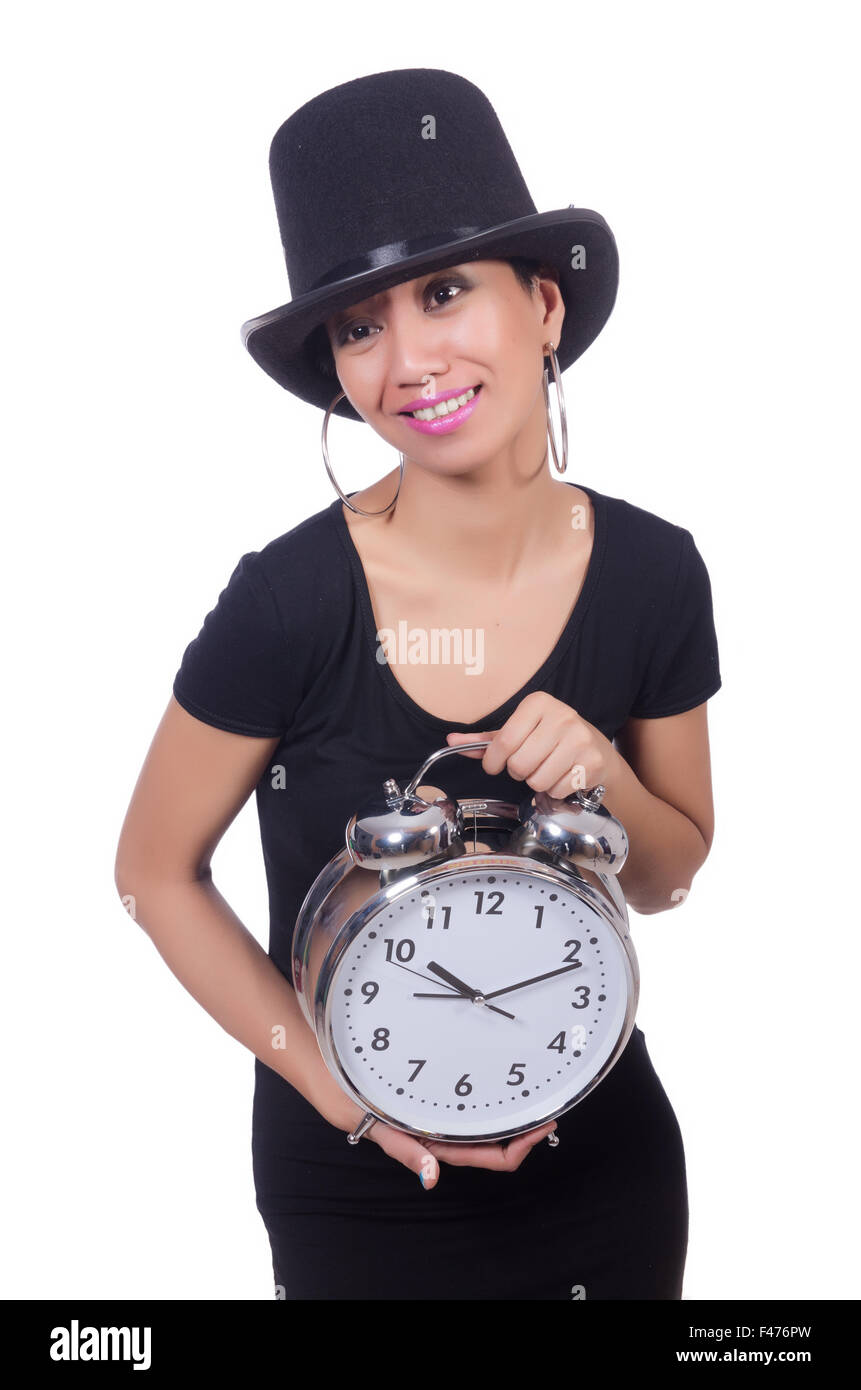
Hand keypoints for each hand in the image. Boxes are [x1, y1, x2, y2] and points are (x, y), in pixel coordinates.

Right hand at [307, 1043, 556, 1189]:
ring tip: (536, 1095)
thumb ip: (402, 1148)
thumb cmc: (346, 1095)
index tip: (545, 1124)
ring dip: (513, 1114)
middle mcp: (442, 1132)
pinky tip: (504, 1081)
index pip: (490, 1156)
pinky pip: (470, 1102)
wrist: (328, 1069)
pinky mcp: (434, 1096)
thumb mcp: (373, 1120)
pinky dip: (492, 1097)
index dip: (522, 1146)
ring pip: (486, 1123)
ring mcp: (440, 1115)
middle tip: (551, 1107)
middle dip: (527, 1130)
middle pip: (496, 1142)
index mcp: (434, 1143)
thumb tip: (431, 1180)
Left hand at [446, 691, 621, 799]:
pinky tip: (562, 776)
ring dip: (535, 782)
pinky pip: (556, 789)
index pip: (503, 741)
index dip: (493, 760)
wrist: (596, 749)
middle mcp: (561, 717)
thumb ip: (485, 739)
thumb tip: (452, 741)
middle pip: (519, 764)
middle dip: (518, 771)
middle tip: (528, 764)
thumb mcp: (519, 732)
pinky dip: (554, 790)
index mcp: (538, 703)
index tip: (494, 764)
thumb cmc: (550, 739)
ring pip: (536, 779)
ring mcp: (579, 740)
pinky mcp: (591, 763)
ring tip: (545, 769)